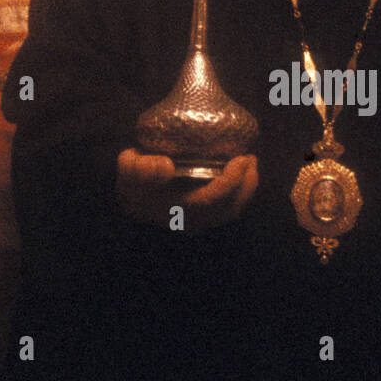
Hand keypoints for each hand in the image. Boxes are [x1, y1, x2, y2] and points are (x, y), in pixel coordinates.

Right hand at [116, 149, 257, 232]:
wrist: (131, 200)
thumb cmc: (133, 181)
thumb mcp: (130, 169)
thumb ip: (141, 168)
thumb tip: (166, 166)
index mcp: (178, 210)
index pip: (212, 199)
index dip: (231, 181)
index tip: (241, 158)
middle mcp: (192, 221)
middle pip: (230, 208)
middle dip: (246, 183)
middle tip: (250, 157)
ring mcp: (200, 222)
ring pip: (232, 210)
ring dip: (246, 188)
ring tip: (250, 164)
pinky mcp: (205, 218)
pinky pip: (229, 209)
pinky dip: (239, 193)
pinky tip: (240, 175)